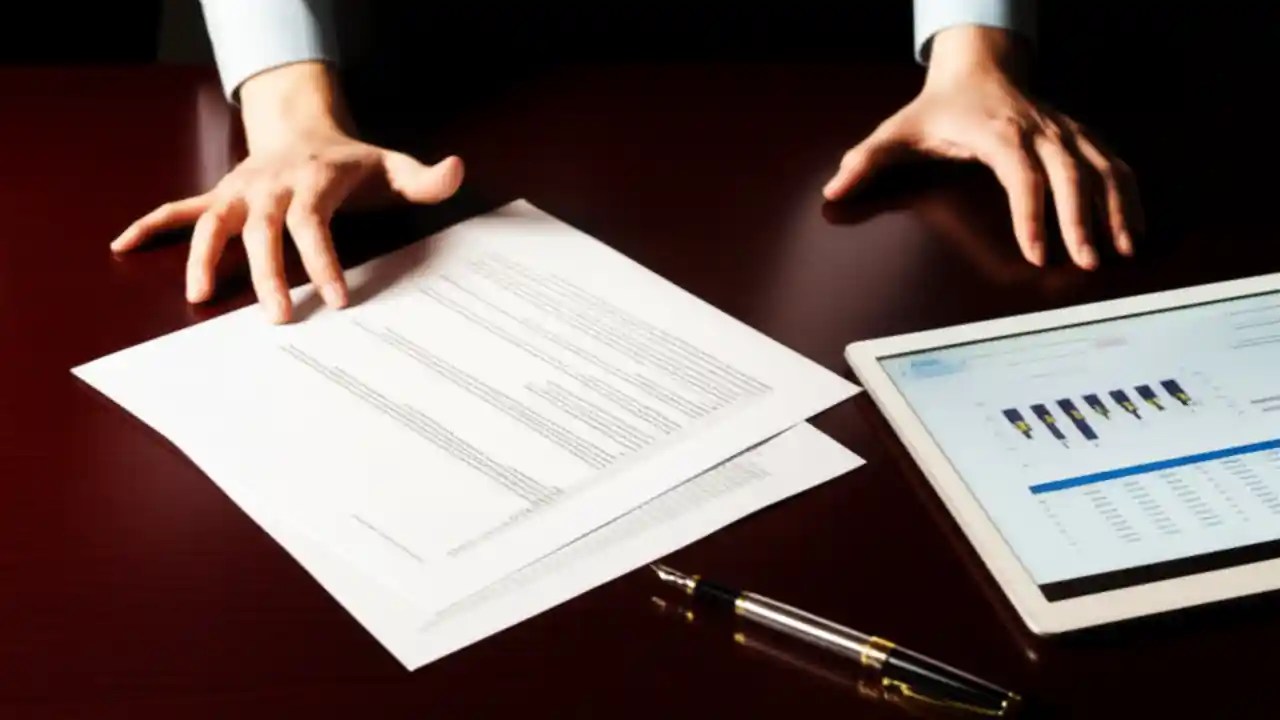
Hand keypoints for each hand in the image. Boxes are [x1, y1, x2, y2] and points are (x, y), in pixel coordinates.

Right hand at [110, 62, 463, 322]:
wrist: (304, 127)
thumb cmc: (351, 161)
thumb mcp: (393, 165)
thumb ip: (426, 178)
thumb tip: (457, 170)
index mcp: (312, 182)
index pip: (315, 225)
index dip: (326, 261)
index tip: (340, 301)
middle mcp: (269, 186)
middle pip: (262, 230)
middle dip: (267, 273)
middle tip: (279, 318)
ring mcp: (239, 191)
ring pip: (213, 222)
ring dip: (202, 257)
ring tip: (198, 299)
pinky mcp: (219, 197)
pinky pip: (178, 209)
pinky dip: (150, 225)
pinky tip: (122, 246)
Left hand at [823, 26, 1141, 269]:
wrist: (979, 66)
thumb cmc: (938, 108)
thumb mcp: (897, 131)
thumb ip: (866, 162)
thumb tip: (833, 190)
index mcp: (997, 131)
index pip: (1021, 174)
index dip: (1031, 214)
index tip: (1036, 253)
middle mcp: (1039, 129)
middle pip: (1070, 174)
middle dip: (1081, 220)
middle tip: (1086, 263)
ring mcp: (1065, 131)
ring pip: (1102, 166)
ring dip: (1116, 209)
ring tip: (1124, 251)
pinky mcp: (1080, 136)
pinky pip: (1114, 162)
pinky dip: (1129, 193)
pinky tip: (1134, 226)